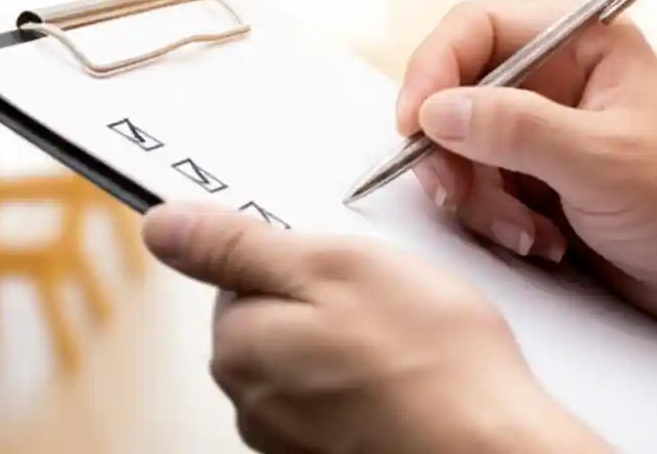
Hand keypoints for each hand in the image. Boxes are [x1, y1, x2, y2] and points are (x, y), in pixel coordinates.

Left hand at [142, 205, 606, 453]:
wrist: (493, 450)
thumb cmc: (430, 362)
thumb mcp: (328, 265)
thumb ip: (235, 244)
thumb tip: (162, 225)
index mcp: (239, 344)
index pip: (242, 275)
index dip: (301, 258)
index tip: (343, 264)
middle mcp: (253, 402)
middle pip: (277, 320)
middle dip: (327, 302)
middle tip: (386, 300)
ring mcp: (293, 439)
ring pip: (315, 362)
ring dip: (355, 347)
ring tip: (410, 343)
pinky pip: (345, 401)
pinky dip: (376, 387)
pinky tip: (415, 381)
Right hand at [396, 0, 656, 324]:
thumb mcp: (600, 161)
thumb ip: (515, 129)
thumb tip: (435, 112)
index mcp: (579, 42)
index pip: (476, 27)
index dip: (434, 69)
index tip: (413, 123)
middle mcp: (551, 76)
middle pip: (453, 90)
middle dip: (451, 151)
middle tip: (456, 195)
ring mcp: (537, 127)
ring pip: (457, 146)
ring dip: (479, 198)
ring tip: (528, 232)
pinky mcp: (529, 174)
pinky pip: (475, 187)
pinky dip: (495, 220)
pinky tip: (542, 240)